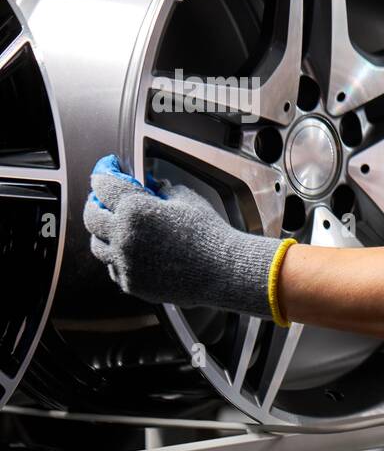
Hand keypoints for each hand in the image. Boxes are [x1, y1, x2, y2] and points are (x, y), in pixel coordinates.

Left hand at [83, 155, 295, 322]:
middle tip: (105, 198)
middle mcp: (124, 236)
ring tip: (116, 227)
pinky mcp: (131, 282)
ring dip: (103, 232)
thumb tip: (153, 187)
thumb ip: (163, 190)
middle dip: (96, 202)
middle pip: (91, 215)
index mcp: (136, 210)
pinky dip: (118, 257)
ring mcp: (125, 262)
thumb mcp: (187, 199)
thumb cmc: (209, 234)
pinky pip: (113, 267)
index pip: (104, 184)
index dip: (105, 171)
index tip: (108, 167)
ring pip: (97, 245)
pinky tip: (132, 251)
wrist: (224, 270)